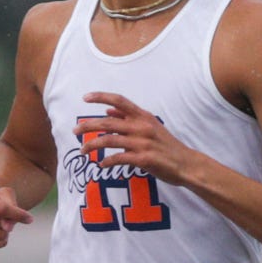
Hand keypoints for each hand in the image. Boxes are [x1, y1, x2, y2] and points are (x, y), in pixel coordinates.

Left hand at [79, 92, 201, 185]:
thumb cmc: (167, 146)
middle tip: (74, 131)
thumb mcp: (151, 126)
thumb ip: (129, 118)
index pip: (119, 101)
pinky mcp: (144, 159)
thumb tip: (108, 111)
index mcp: (143, 116)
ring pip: (109, 141)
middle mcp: (142, 127)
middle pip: (108, 123)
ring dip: (92, 146)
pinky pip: (118, 159)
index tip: (85, 98)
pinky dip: (107, 162)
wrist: (186, 164)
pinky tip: (102, 165)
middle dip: (88, 126)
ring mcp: (143, 143)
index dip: (101, 97)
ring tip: (83, 150)